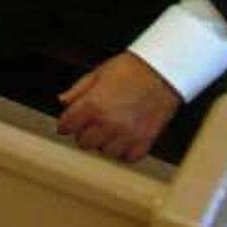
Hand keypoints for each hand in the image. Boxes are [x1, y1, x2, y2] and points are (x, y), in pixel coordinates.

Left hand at [56, 52, 182, 162]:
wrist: (163, 71)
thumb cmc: (131, 69)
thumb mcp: (98, 73)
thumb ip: (78, 90)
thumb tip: (63, 101)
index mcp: (93, 104)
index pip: (68, 125)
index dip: (65, 124)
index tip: (67, 124)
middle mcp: (108, 123)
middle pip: (84, 142)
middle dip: (84, 133)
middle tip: (90, 125)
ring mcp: (127, 134)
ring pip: (105, 152)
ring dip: (104, 143)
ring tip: (109, 132)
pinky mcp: (145, 140)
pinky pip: (128, 157)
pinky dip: (124, 151)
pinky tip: (124, 140)